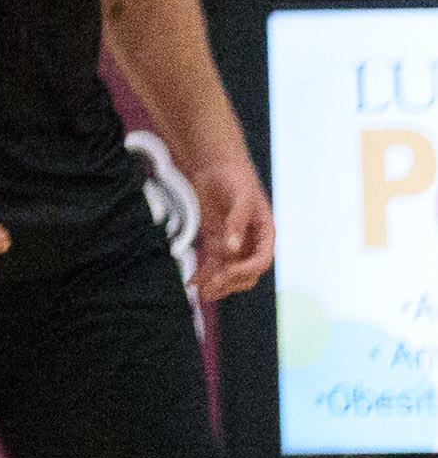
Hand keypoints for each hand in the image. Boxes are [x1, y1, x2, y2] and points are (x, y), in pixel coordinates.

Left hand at [191, 154, 274, 300]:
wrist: (215, 164)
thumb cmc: (235, 177)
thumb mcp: (240, 196)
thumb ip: (237, 221)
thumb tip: (232, 249)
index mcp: (265, 234)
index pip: (261, 261)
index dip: (246, 270)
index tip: (227, 273)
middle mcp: (251, 243)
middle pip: (245, 273)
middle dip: (229, 283)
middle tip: (210, 289)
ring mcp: (233, 244)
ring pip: (228, 273)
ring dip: (216, 285)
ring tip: (200, 293)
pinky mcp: (216, 242)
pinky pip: (212, 264)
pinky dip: (204, 274)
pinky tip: (193, 282)